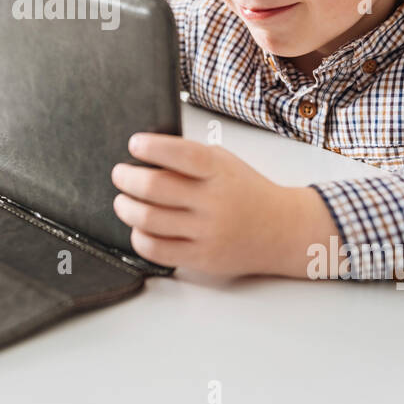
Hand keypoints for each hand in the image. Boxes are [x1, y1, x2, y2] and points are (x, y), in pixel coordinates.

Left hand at [110, 133, 338, 277]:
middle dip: (126, 178)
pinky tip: (138, 228)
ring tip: (123, 200)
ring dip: (126, 207)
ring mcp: (207, 232)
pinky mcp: (202, 258)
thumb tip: (146, 153)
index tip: (134, 144)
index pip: (180, 155)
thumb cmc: (249, 192)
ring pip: (148, 220)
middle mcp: (213, 202)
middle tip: (120, 174)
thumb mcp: (226, 162)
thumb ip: (191, 157)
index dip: (151, 147)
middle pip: (154, 188)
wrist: (283, 229)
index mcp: (219, 172)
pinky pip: (157, 250)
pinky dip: (139, 237)